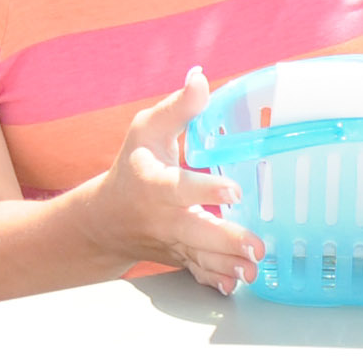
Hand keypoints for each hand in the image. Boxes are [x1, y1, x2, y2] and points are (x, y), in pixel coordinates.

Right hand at [92, 68, 253, 291]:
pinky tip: (237, 284)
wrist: (106, 219)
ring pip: (201, 258)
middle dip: (226, 240)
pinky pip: (197, 274)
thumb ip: (177, 108)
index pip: (179, 187)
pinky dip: (216, 281)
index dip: (206, 191)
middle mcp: (163, 217)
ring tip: (254, 267)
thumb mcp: (145, 131)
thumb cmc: (132, 168)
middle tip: (255, 245)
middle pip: (195, 232)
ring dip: (228, 264)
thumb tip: (200, 78)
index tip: (233, 191)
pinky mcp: (180, 258)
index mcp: (155, 183)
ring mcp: (172, 242)